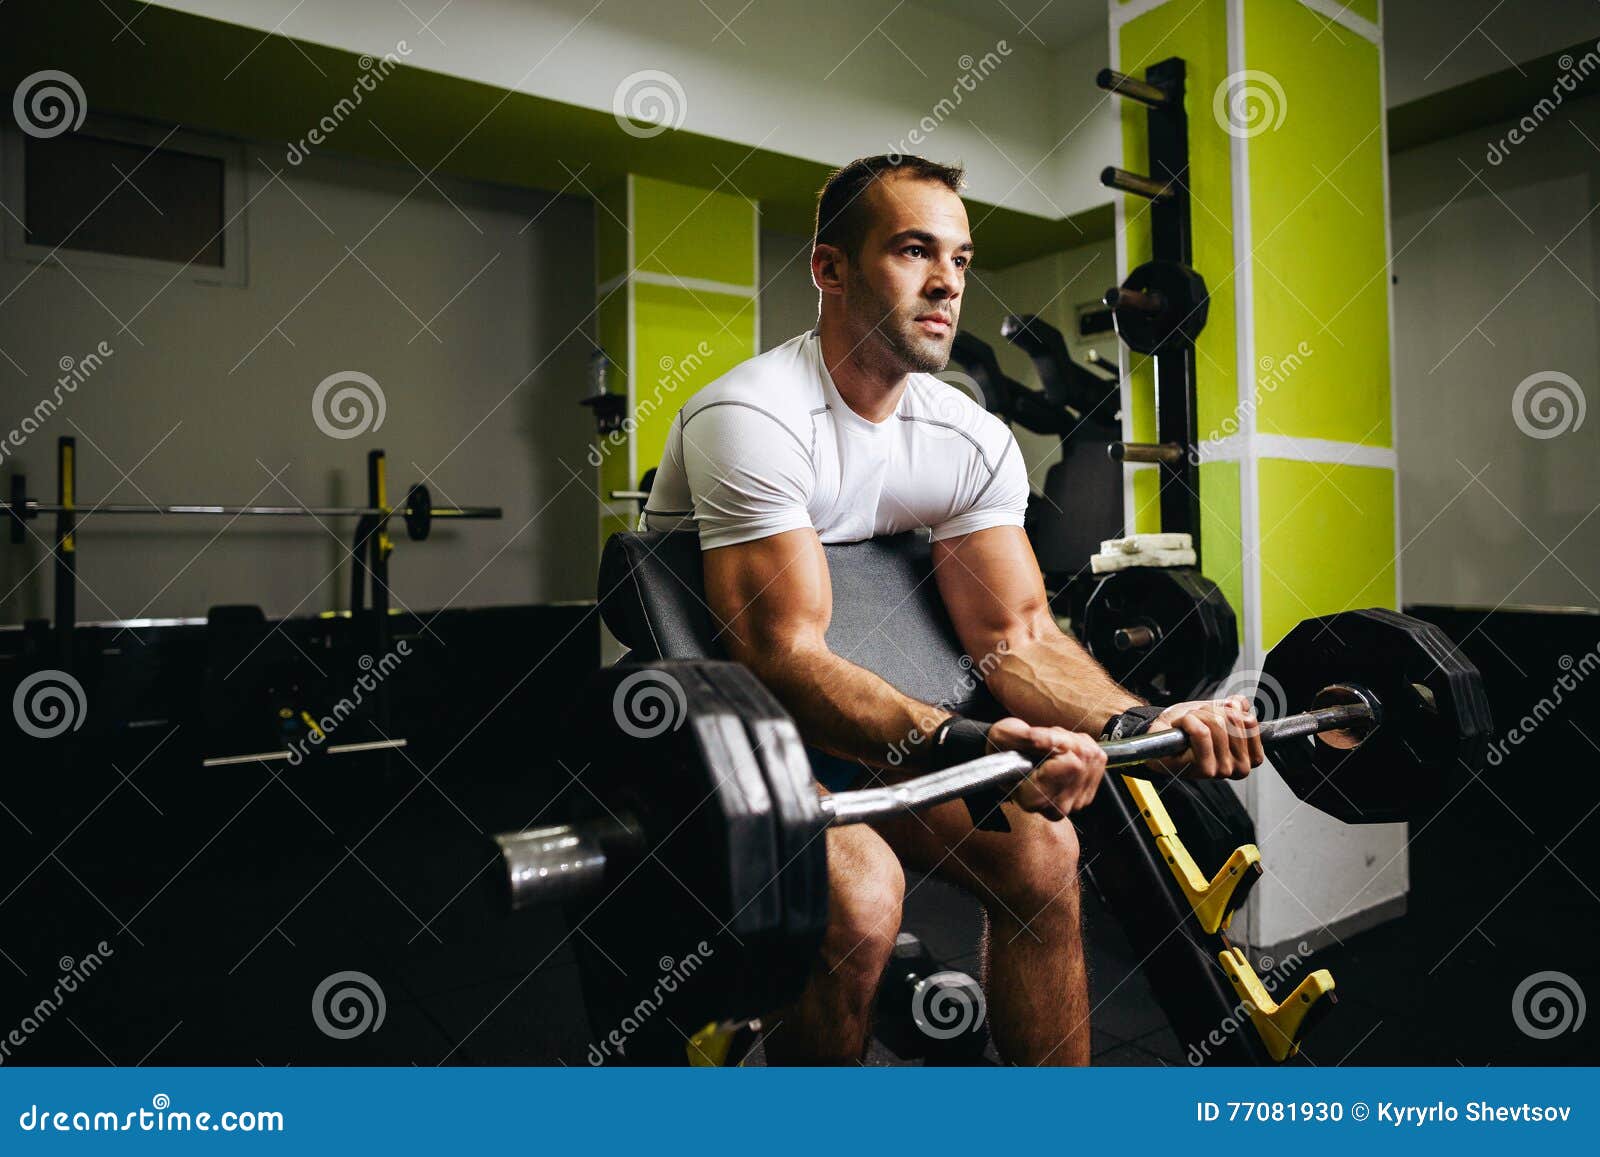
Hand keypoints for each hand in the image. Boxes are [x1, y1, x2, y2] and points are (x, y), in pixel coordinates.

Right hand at [985, 717, 1107, 818]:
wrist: (1007, 762)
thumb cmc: (1004, 751)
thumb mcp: (1004, 735)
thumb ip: (1024, 737)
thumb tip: (1049, 741)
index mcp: (1035, 798)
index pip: (1072, 764)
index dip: (1060, 743)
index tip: (1043, 741)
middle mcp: (1058, 806)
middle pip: (1084, 758)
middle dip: (1068, 739)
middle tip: (1046, 741)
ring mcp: (1076, 802)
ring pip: (1092, 757)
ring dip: (1075, 742)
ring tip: (1052, 747)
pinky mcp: (1087, 794)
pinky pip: (1097, 759)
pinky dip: (1083, 748)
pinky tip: (1064, 753)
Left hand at [1145, 695, 1263, 779]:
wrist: (1159, 736)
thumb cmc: (1186, 728)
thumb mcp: (1215, 711)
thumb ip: (1234, 707)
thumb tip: (1239, 704)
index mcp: (1250, 756)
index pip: (1249, 721)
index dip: (1230, 710)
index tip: (1217, 715)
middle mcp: (1241, 767)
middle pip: (1233, 720)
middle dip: (1211, 710)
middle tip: (1198, 718)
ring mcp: (1224, 770)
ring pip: (1217, 724)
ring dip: (1197, 715)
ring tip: (1188, 724)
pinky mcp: (1206, 770)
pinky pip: (1201, 732)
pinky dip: (1187, 721)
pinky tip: (1181, 728)